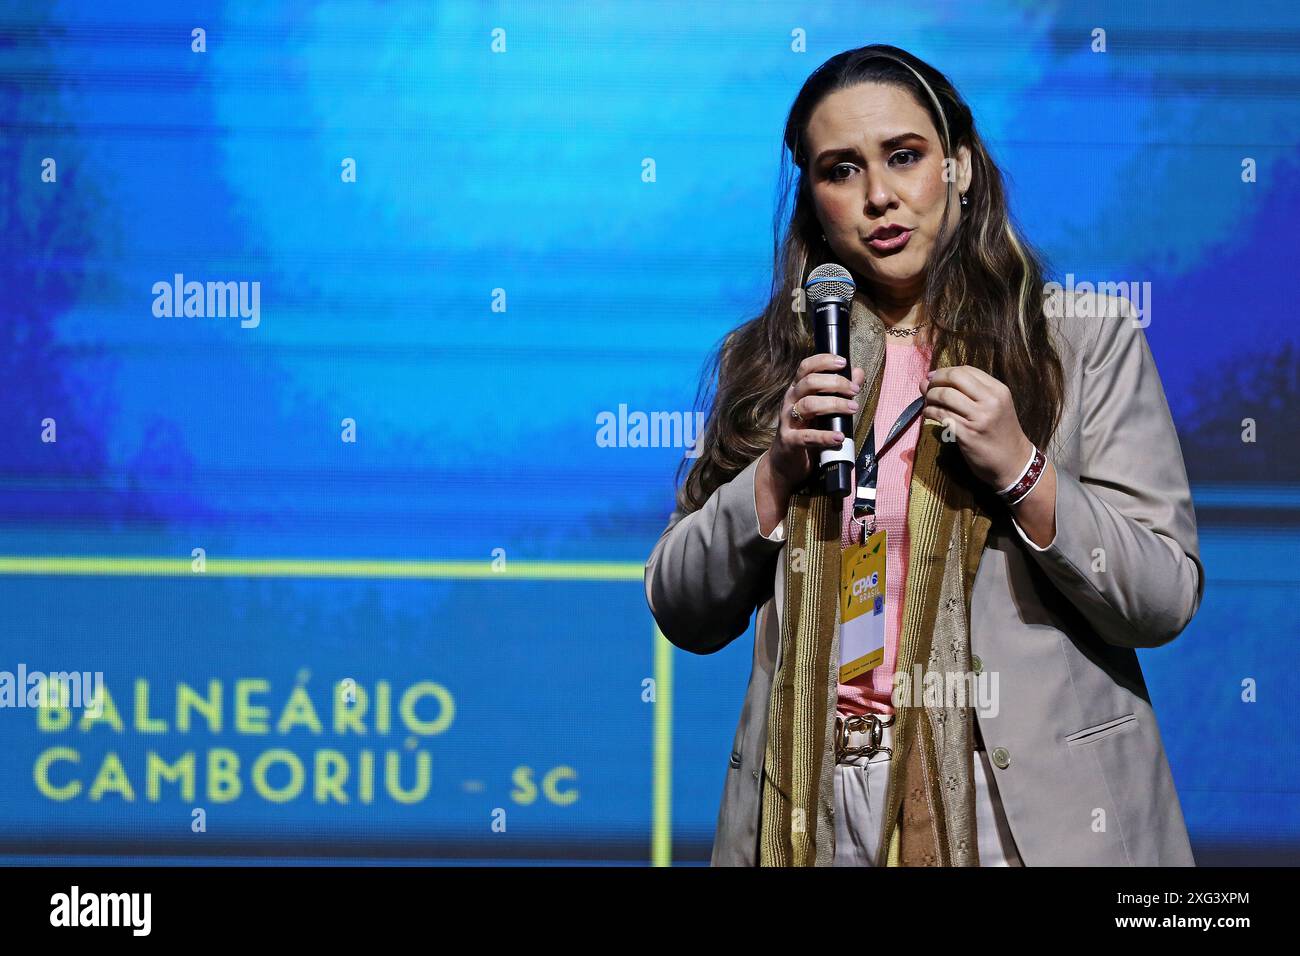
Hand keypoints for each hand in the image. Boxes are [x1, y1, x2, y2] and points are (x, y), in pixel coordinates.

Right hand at [766, 353, 864, 495]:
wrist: (786, 463)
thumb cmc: (807, 430)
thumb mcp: (823, 408)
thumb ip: (840, 390)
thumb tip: (858, 373)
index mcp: (797, 390)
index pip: (805, 368)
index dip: (823, 361)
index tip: (843, 363)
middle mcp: (790, 401)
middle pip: (808, 382)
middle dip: (835, 383)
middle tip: (854, 390)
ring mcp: (787, 421)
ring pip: (808, 405)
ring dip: (834, 405)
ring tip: (853, 409)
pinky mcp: (789, 441)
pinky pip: (807, 436)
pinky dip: (825, 436)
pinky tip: (839, 437)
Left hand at [919, 366, 1034, 490]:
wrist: (1013, 463)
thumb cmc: (1000, 433)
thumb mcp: (995, 406)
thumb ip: (969, 392)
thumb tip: (931, 379)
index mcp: (998, 390)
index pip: (966, 370)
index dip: (945, 372)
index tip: (933, 378)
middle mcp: (990, 401)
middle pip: (954, 378)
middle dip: (935, 381)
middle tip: (927, 388)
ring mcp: (979, 418)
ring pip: (945, 396)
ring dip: (930, 397)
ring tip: (928, 403)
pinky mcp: (967, 434)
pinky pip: (941, 416)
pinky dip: (929, 412)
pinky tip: (928, 415)